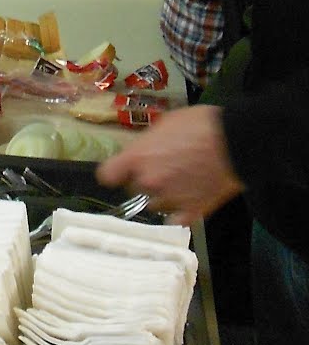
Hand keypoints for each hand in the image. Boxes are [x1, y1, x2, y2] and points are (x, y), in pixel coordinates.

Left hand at [96, 105, 243, 224]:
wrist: (237, 141)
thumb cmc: (200, 124)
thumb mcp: (165, 123)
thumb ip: (148, 143)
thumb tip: (143, 151)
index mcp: (138, 157)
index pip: (107, 175)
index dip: (116, 172)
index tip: (122, 171)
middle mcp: (148, 182)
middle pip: (134, 188)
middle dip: (145, 180)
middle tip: (164, 169)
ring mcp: (170, 199)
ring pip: (155, 205)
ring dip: (163, 197)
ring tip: (181, 184)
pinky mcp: (192, 213)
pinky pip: (176, 220)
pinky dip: (180, 214)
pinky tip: (188, 201)